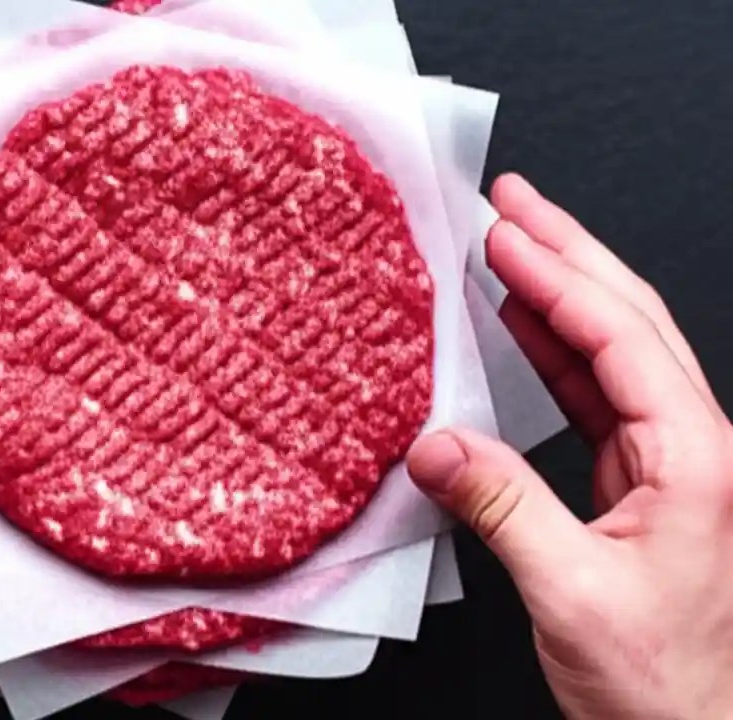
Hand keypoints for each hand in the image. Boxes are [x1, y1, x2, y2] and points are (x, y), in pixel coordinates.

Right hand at [408, 175, 732, 718]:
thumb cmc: (665, 684)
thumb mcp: (573, 593)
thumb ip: (503, 508)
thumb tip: (436, 444)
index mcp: (695, 459)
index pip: (620, 339)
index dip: (558, 277)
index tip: (504, 232)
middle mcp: (690, 449)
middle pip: (629, 322)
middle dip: (569, 252)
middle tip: (514, 200)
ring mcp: (666, 465)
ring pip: (612, 352)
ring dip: (559, 293)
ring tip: (510, 243)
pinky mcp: (637, 487)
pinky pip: (592, 398)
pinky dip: (552, 353)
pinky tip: (520, 329)